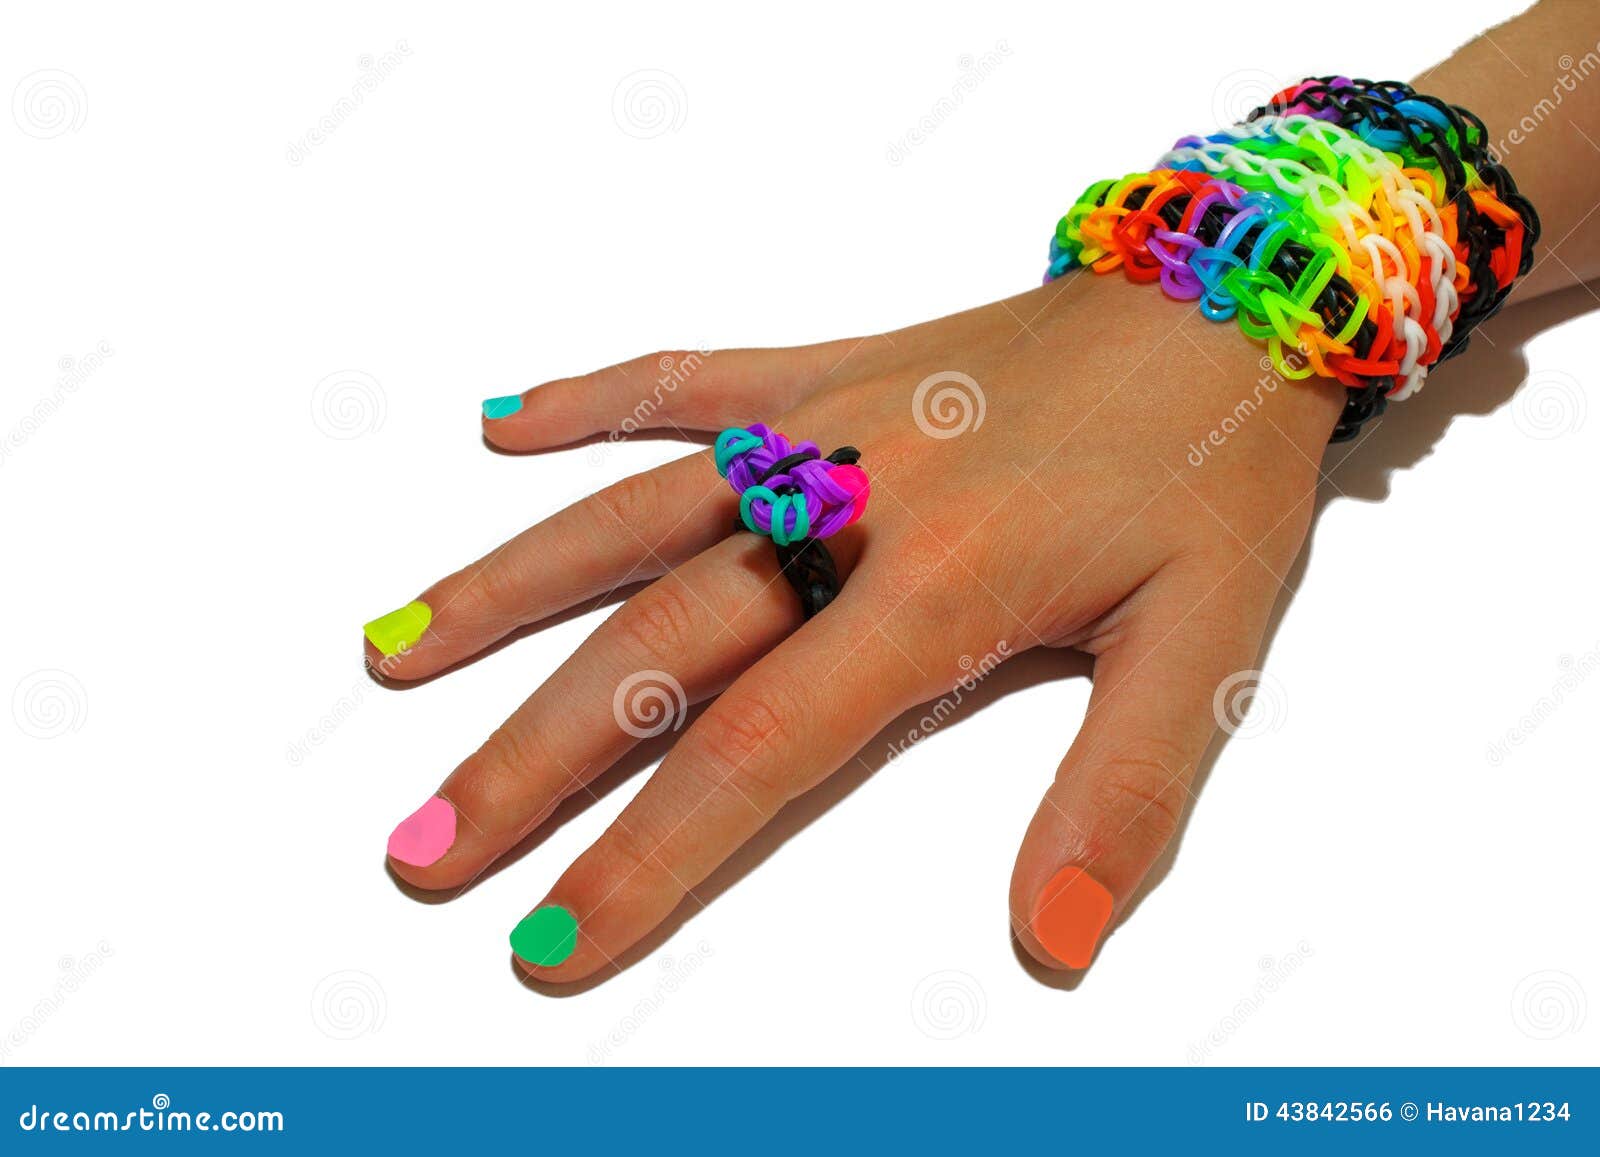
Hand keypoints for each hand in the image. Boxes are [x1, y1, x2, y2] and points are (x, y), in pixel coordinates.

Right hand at [369, 271, 1345, 978]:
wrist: (1225, 305)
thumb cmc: (1212, 478)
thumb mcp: (1204, 645)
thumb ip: (1121, 795)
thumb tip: (1054, 943)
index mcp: (939, 588)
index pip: (760, 746)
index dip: (649, 854)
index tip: (553, 934)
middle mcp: (848, 502)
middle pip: (656, 648)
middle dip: (529, 758)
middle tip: (424, 845)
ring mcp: (823, 426)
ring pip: (631, 517)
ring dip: (505, 591)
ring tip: (390, 656)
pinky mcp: (827, 369)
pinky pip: (688, 378)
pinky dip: (593, 399)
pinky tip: (499, 424)